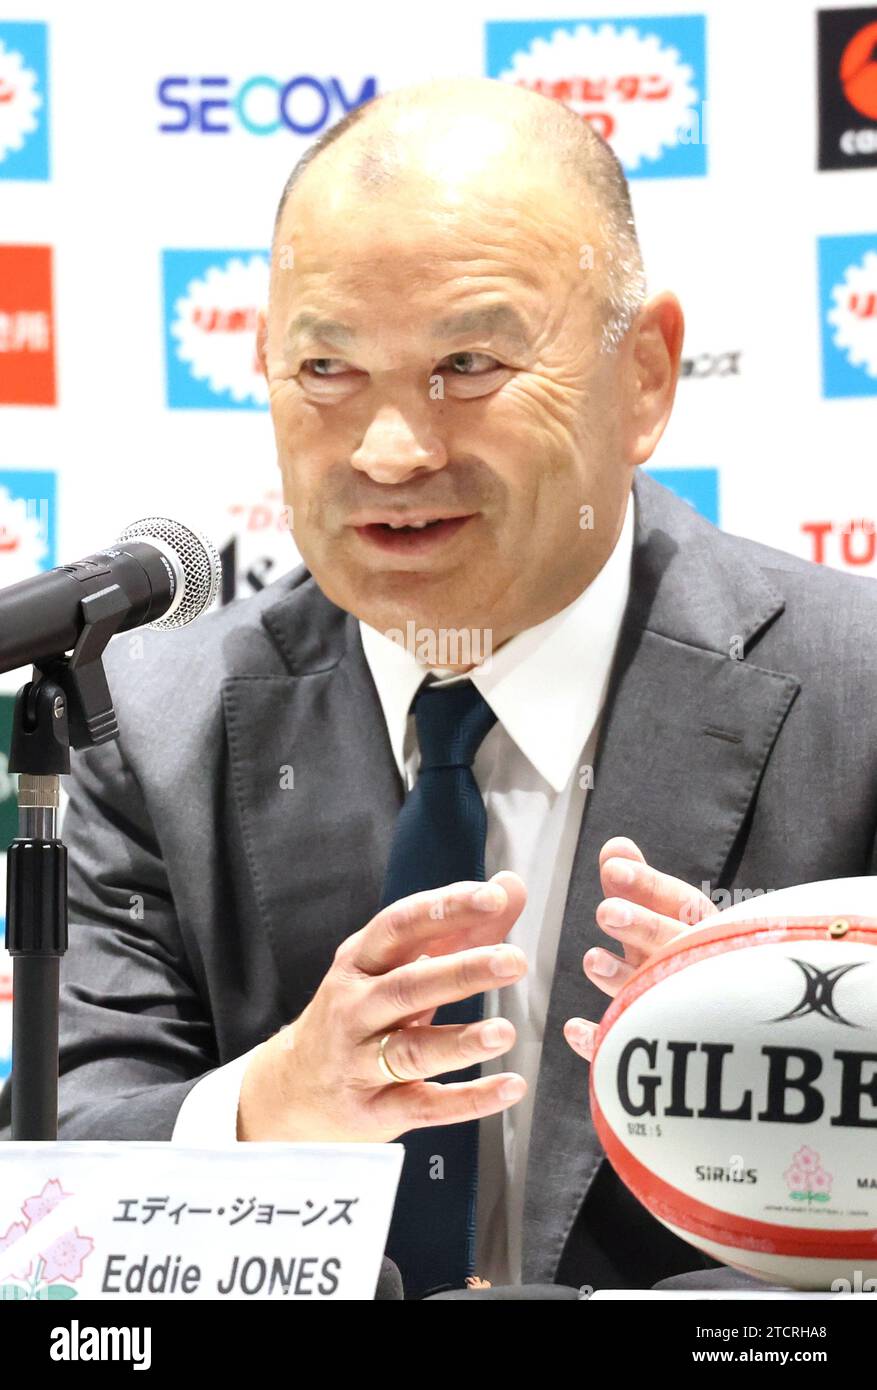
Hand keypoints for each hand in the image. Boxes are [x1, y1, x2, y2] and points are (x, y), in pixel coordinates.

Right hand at [237, 871, 527, 1141]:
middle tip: (513, 960)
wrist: (292, 1088)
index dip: (445, 909)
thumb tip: (510, 886)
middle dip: (461, 971)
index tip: (493, 897)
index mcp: (360, 962)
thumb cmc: (358, 1013)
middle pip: (407, 986)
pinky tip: (510, 1087)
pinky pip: (423, 1107)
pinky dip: (468, 1100)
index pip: (400, 926)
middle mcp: (355, 1008)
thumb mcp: (394, 965)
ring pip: (410, 1051)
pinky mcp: (373, 1112)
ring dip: (459, 1041)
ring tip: (505, 1032)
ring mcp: (359, 1062)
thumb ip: (458, 928)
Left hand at [564, 837, 714, 1062]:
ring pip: (654, 993)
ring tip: (591, 960)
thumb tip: (614, 845)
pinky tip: (572, 1029)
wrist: (735, 1027)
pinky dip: (603, 1041)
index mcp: (702, 931)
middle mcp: (696, 967)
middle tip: (605, 911)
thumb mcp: (669, 919)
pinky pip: (632, 1045)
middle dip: (641, 928)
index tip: (612, 869)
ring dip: (622, 978)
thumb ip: (641, 886)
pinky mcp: (661, 1050)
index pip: (680, 903)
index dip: (646, 886)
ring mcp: (683, 1011)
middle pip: (673, 946)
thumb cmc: (688, 957)